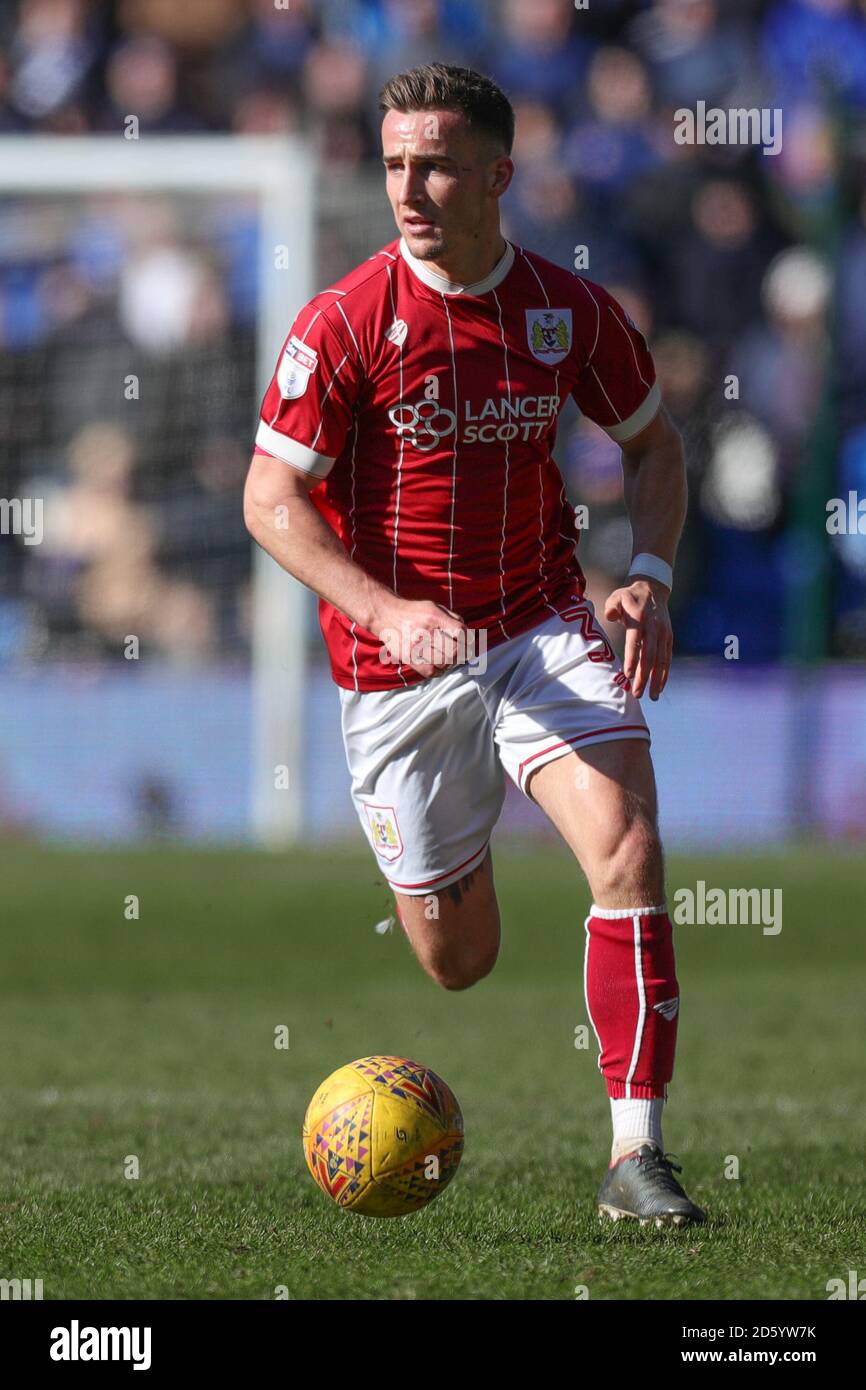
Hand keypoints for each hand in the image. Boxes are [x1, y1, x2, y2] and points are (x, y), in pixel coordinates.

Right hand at [372, 596, 466, 678]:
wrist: (385, 614)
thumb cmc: (414, 612)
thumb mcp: (434, 607)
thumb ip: (452, 618)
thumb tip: (468, 634)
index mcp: (434, 617)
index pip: (460, 631)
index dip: (468, 638)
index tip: (467, 641)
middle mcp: (425, 632)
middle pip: (454, 649)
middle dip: (461, 652)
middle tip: (461, 652)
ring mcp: (415, 646)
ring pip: (444, 662)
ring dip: (451, 662)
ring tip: (449, 658)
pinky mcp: (408, 657)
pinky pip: (430, 671)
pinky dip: (439, 671)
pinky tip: (439, 665)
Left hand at [603, 578, 671, 700]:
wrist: (653, 588)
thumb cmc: (629, 596)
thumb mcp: (617, 596)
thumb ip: (612, 606)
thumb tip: (612, 617)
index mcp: (640, 617)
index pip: (636, 641)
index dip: (632, 658)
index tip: (628, 674)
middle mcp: (654, 627)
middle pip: (649, 655)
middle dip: (644, 676)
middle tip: (636, 693)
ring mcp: (663, 633)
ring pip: (661, 659)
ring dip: (656, 679)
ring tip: (650, 696)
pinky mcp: (669, 638)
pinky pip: (667, 658)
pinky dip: (664, 673)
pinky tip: (659, 687)